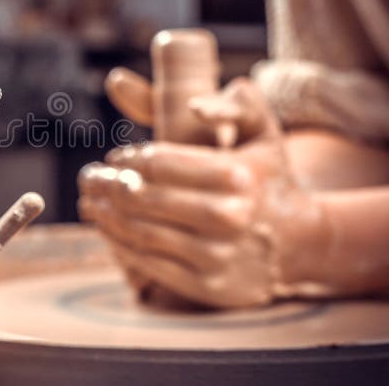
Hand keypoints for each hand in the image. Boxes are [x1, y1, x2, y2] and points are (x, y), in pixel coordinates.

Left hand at [79, 79, 331, 307]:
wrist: (300, 243)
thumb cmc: (267, 178)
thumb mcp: (263, 130)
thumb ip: (237, 102)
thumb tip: (194, 107)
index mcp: (236, 175)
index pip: (158, 163)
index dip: (127, 159)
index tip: (114, 158)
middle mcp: (227, 216)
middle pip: (141, 197)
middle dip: (104, 185)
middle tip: (88, 178)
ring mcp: (216, 255)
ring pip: (138, 231)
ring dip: (104, 214)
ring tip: (89, 202)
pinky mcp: (206, 286)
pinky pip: (147, 263)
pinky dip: (118, 244)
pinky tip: (107, 229)